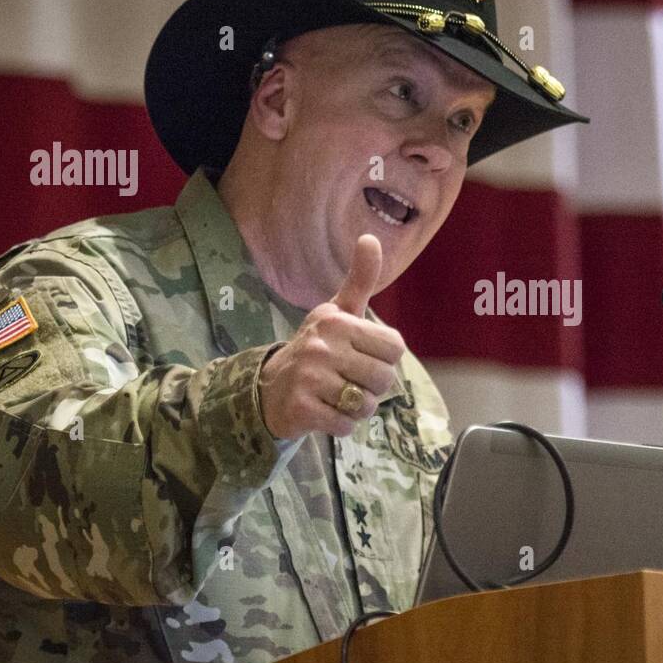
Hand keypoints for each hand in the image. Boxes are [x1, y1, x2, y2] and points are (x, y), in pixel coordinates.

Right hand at [258, 235, 404, 438]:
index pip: (395, 347)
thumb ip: (360, 279)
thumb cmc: (316, 348)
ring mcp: (309, 377)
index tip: (362, 357)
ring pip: (366, 404)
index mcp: (337, 321)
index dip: (385, 359)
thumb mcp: (337, 311)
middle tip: (349, 381)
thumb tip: (371, 238)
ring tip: (337, 396)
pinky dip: (341, 425)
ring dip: (357, 408)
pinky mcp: (301, 408)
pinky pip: (345, 425)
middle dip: (373, 387)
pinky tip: (324, 411)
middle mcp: (322, 346)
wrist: (268, 387)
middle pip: (384, 379)